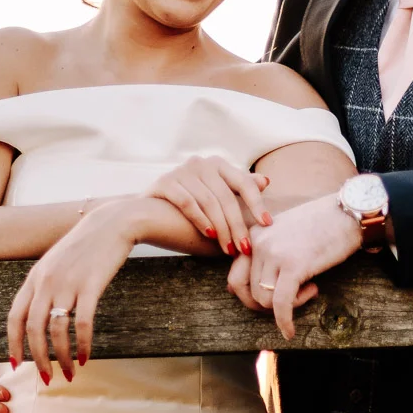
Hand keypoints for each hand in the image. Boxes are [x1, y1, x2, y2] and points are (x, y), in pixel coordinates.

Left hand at [7, 200, 137, 383]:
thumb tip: (38, 316)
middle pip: (33, 329)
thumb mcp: (55, 263)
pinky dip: (83, 344)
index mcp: (35, 278)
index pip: (15, 317)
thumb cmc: (85, 247)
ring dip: (62, 357)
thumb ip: (44, 286)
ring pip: (57, 331)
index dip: (14, 344)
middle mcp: (46, 282)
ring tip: (70, 373)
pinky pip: (82, 323)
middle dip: (38, 359)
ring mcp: (67, 283)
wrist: (111, 223)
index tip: (16, 364)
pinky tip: (87, 357)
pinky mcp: (90, 286)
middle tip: (45, 380)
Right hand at [147, 155, 271, 257]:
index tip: (267, 224)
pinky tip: (210, 236)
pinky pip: (188, 203)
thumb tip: (266, 181)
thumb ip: (238, 191)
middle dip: (237, 225)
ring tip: (228, 249)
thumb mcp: (217, 198)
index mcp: (218, 164)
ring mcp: (181, 170)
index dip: (257, 204)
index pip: (243, 183)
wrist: (145, 213)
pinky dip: (201, 221)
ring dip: (222, 229)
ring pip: (209, 202)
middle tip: (245, 248)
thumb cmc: (187, 209)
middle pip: (226, 196)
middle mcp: (201, 162)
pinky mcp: (165, 182)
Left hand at [228, 194, 360, 338]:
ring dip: (286, 305)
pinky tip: (290, 331)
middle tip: (290, 301)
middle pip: (248, 292)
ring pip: (264, 300)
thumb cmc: (321, 224)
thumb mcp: (284, 234)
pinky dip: (284, 321)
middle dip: (268, 304)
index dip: (249, 296)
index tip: (267, 301)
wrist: (348, 213)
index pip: (235, 277)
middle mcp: (258, 243)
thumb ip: (261, 254)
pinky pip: (281, 303)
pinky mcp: (293, 265)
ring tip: (308, 289)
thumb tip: (231, 288)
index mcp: (254, 235)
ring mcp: (274, 253)